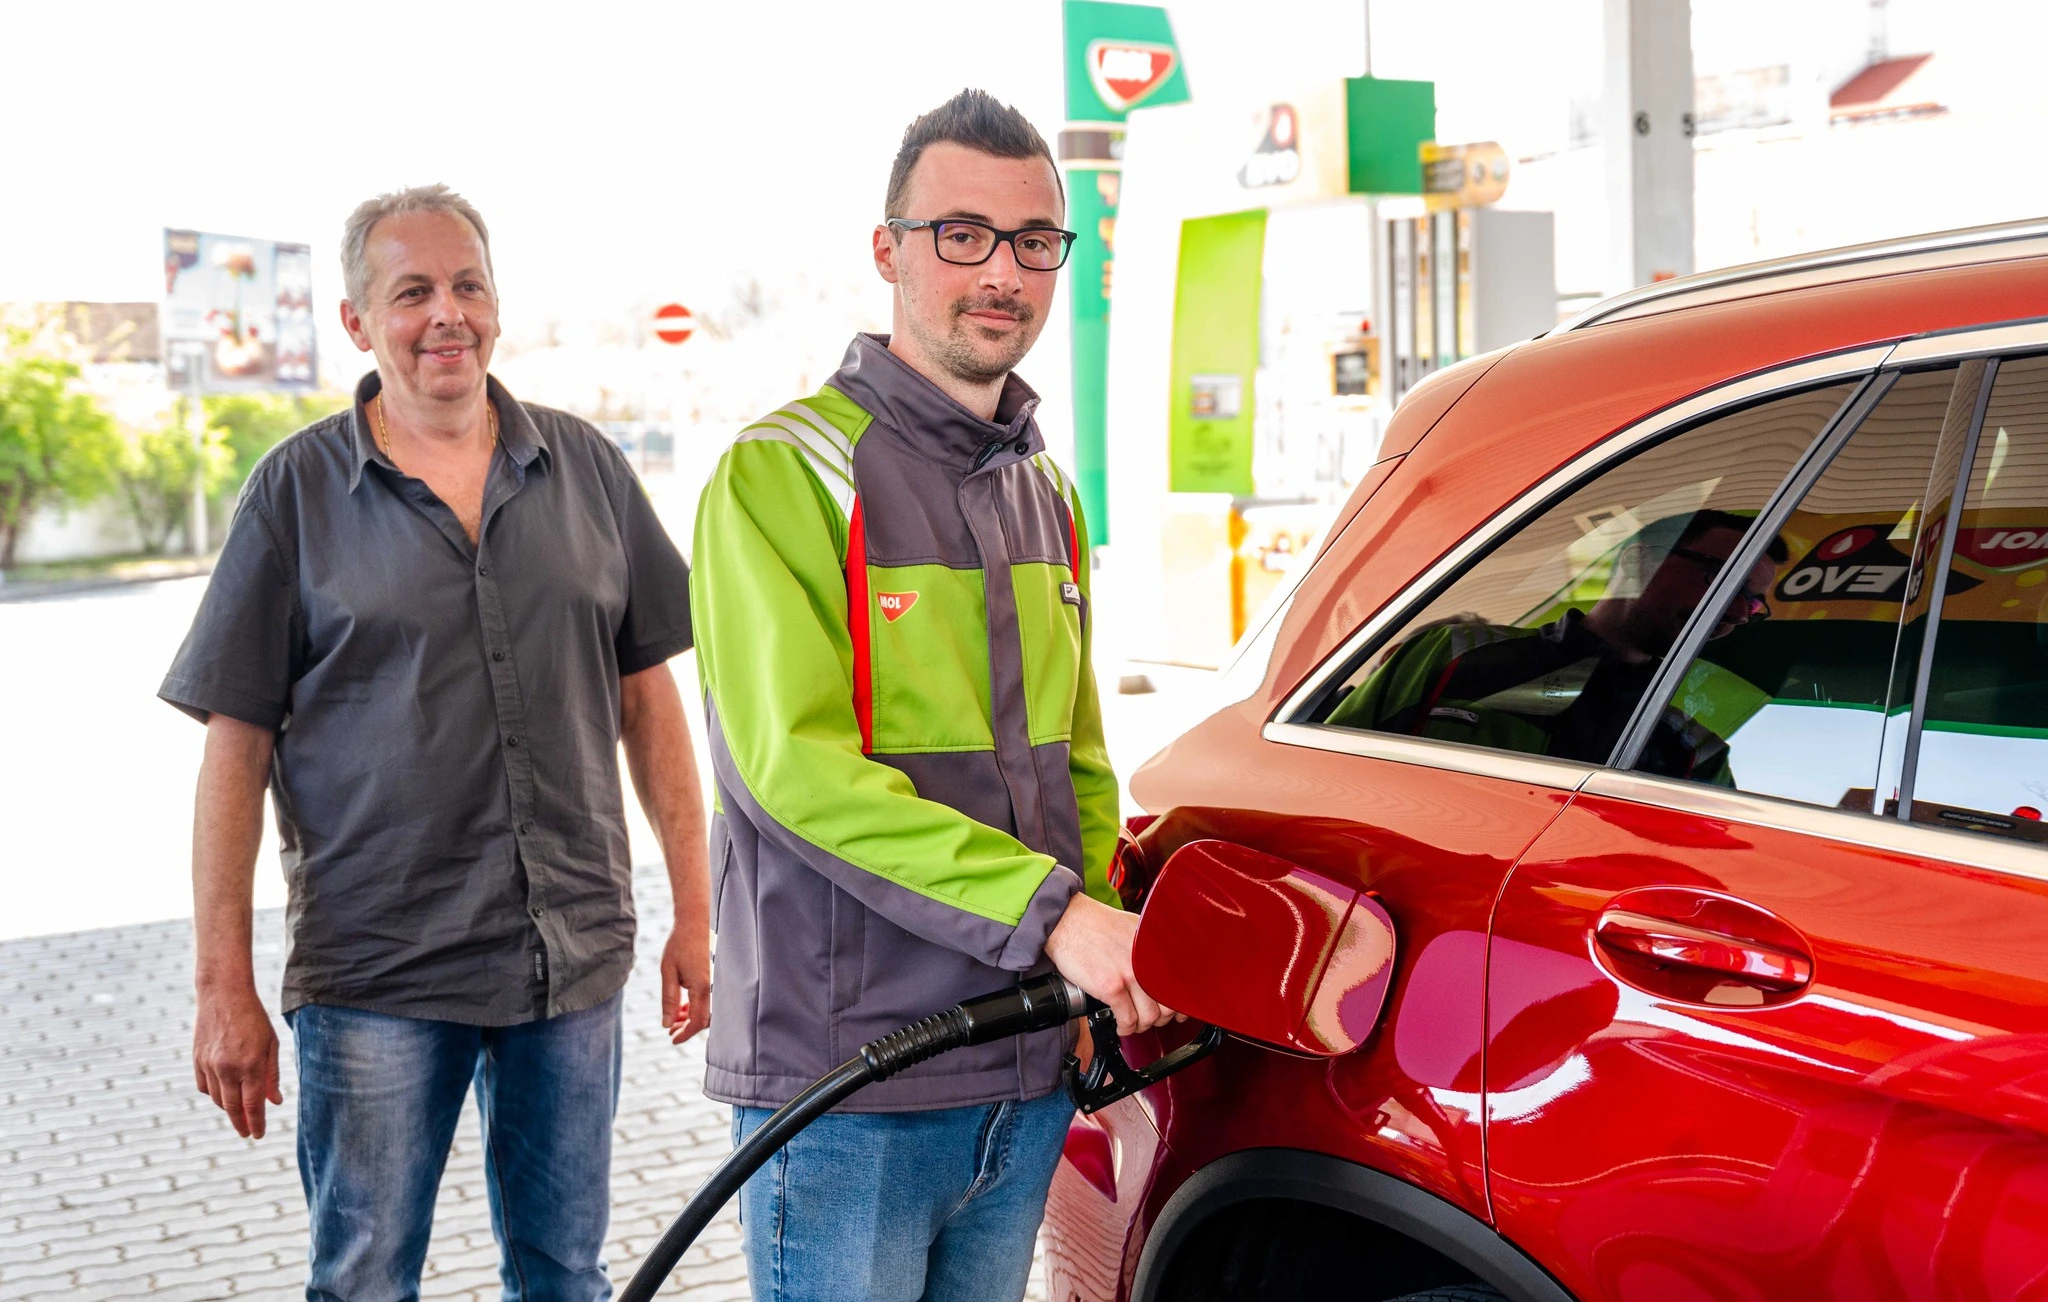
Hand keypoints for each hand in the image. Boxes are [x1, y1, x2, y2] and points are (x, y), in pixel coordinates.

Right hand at [193, 984, 280, 1138]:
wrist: (224, 996)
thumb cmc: (254, 1019)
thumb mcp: (271, 1044)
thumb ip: (272, 1075)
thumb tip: (275, 1102)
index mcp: (251, 1065)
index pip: (253, 1105)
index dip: (256, 1123)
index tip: (258, 1135)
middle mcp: (228, 1068)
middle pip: (232, 1108)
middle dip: (241, 1123)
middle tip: (247, 1133)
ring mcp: (209, 1065)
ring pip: (217, 1099)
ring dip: (228, 1109)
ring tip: (239, 1112)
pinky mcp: (197, 1060)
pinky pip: (204, 1087)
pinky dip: (214, 1094)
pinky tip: (223, 1093)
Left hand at [660, 915, 711, 1044]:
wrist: (697, 920)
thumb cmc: (680, 944)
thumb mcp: (668, 971)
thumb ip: (669, 999)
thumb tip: (666, 1024)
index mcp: (702, 986)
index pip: (698, 1022)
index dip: (685, 1034)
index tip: (672, 1039)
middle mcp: (715, 986)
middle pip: (705, 1019)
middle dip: (687, 1027)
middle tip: (670, 1029)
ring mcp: (718, 982)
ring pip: (709, 1010)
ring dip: (692, 1017)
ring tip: (675, 1016)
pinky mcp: (718, 978)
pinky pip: (712, 999)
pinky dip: (698, 1006)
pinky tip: (684, 1004)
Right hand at [1043, 893, 1179, 1036]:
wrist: (1068, 922)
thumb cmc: (1096, 923)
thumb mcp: (1134, 928)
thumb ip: (1149, 948)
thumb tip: (1159, 968)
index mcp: (1156, 948)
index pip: (1179, 986)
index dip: (1178, 1005)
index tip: (1174, 1012)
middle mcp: (1148, 962)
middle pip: (1167, 1007)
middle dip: (1159, 1018)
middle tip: (1148, 1018)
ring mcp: (1131, 976)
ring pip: (1150, 1017)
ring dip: (1141, 1026)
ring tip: (1132, 1023)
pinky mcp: (1111, 988)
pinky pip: (1127, 1019)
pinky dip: (1125, 1028)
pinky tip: (1121, 1026)